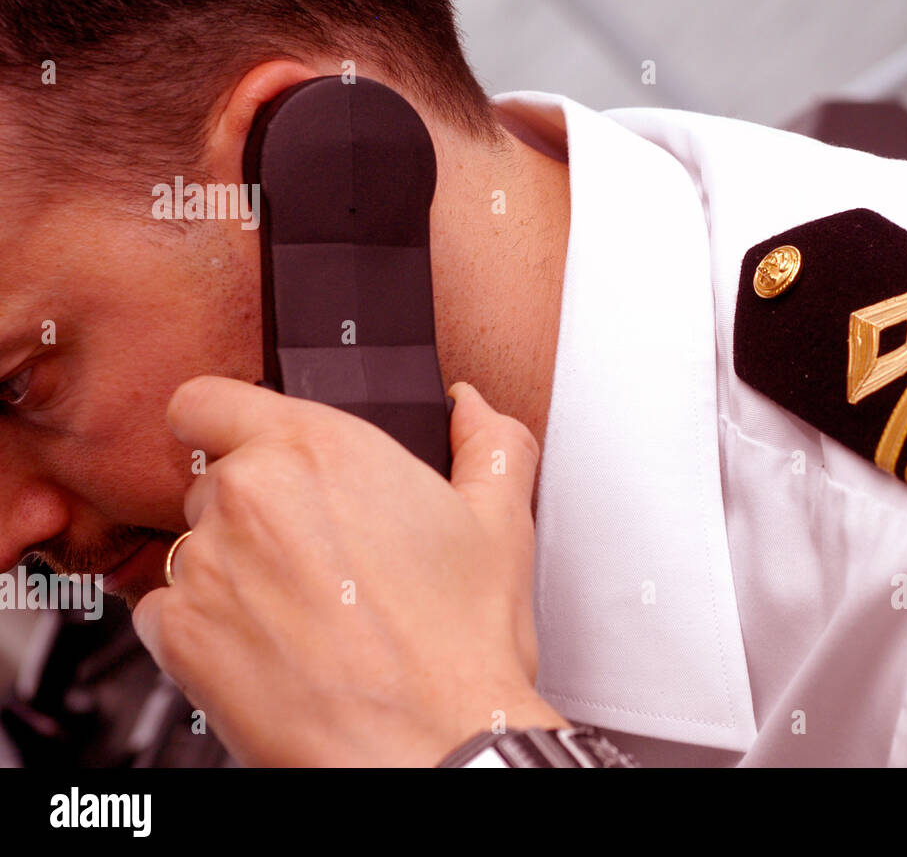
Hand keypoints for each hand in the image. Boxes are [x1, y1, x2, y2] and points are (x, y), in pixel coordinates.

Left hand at [132, 376, 566, 765]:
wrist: (434, 745)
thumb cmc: (461, 642)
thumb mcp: (503, 522)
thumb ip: (489, 442)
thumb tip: (473, 410)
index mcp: (319, 449)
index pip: (208, 398)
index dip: (224, 418)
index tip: (237, 440)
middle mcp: (250, 496)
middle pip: (214, 480)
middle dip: (256, 508)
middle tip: (316, 552)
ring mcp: (207, 566)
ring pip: (191, 546)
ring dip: (231, 567)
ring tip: (301, 608)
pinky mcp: (180, 636)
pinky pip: (165, 611)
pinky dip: (204, 625)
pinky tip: (268, 645)